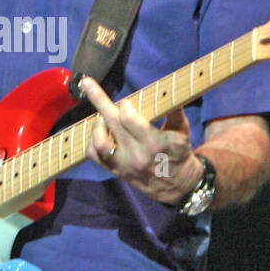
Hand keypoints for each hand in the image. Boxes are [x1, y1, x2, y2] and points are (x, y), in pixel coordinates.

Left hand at [80, 76, 202, 203]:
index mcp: (154, 143)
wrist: (177, 187)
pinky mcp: (115, 171)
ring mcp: (123, 165)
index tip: (126, 102)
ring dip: (97, 125)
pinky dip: (92, 141)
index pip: (129, 119)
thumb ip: (175, 111)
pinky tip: (99, 133)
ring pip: (99, 142)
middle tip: (87, 84)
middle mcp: (136, 155)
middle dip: (98, 100)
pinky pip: (94, 155)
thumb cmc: (179, 154)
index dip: (124, 106)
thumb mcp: (182, 132)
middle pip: (111, 123)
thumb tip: (169, 89)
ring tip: (101, 118)